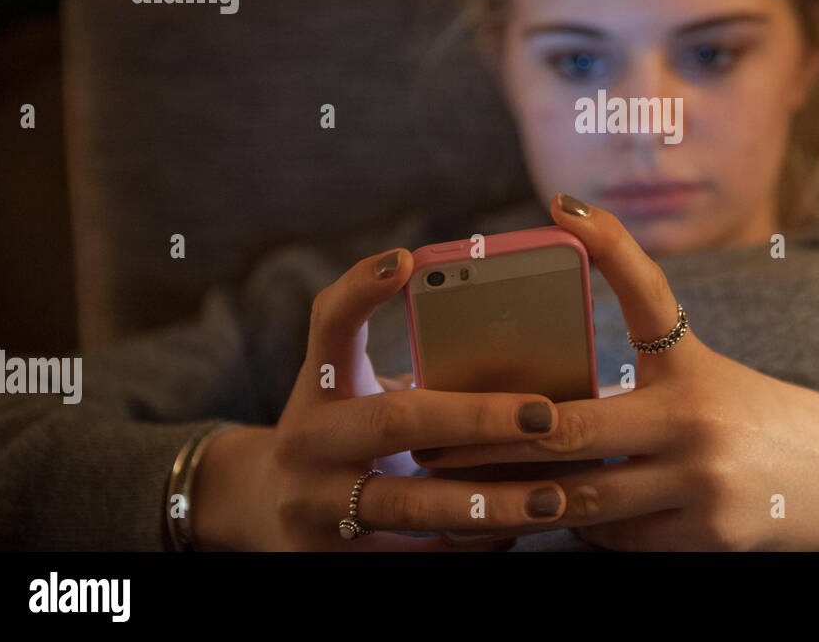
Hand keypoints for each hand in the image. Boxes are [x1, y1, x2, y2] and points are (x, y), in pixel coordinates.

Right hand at [190, 247, 572, 550]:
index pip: (329, 325)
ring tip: (553, 495)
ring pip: (409, 504)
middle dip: (476, 418)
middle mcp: (307, 441)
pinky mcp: (331, 559)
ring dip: (488, 502)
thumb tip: (521, 341)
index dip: (361, 290)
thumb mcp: (352, 385)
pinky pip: (411, 556)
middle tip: (545, 414)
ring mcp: (314, 505)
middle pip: (393, 421)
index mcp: (319, 385)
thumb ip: (409, 360)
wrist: (265, 505)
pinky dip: (468, 546)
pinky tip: (517, 534)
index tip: (406, 259)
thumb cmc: (340, 426)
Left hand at [412, 194, 818, 550]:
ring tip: (471, 495)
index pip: (647, 291)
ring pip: (582, 499)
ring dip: (525, 500)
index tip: (561, 207)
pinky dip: (585, 531)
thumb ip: (644, 364)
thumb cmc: (756, 417)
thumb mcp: (702, 374)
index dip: (607, 241)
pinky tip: (561, 519)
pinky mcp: (708, 538)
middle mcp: (695, 420)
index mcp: (690, 365)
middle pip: (570, 428)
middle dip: (493, 443)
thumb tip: (556, 376)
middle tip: (433, 446)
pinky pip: (618, 541)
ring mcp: (702, 483)